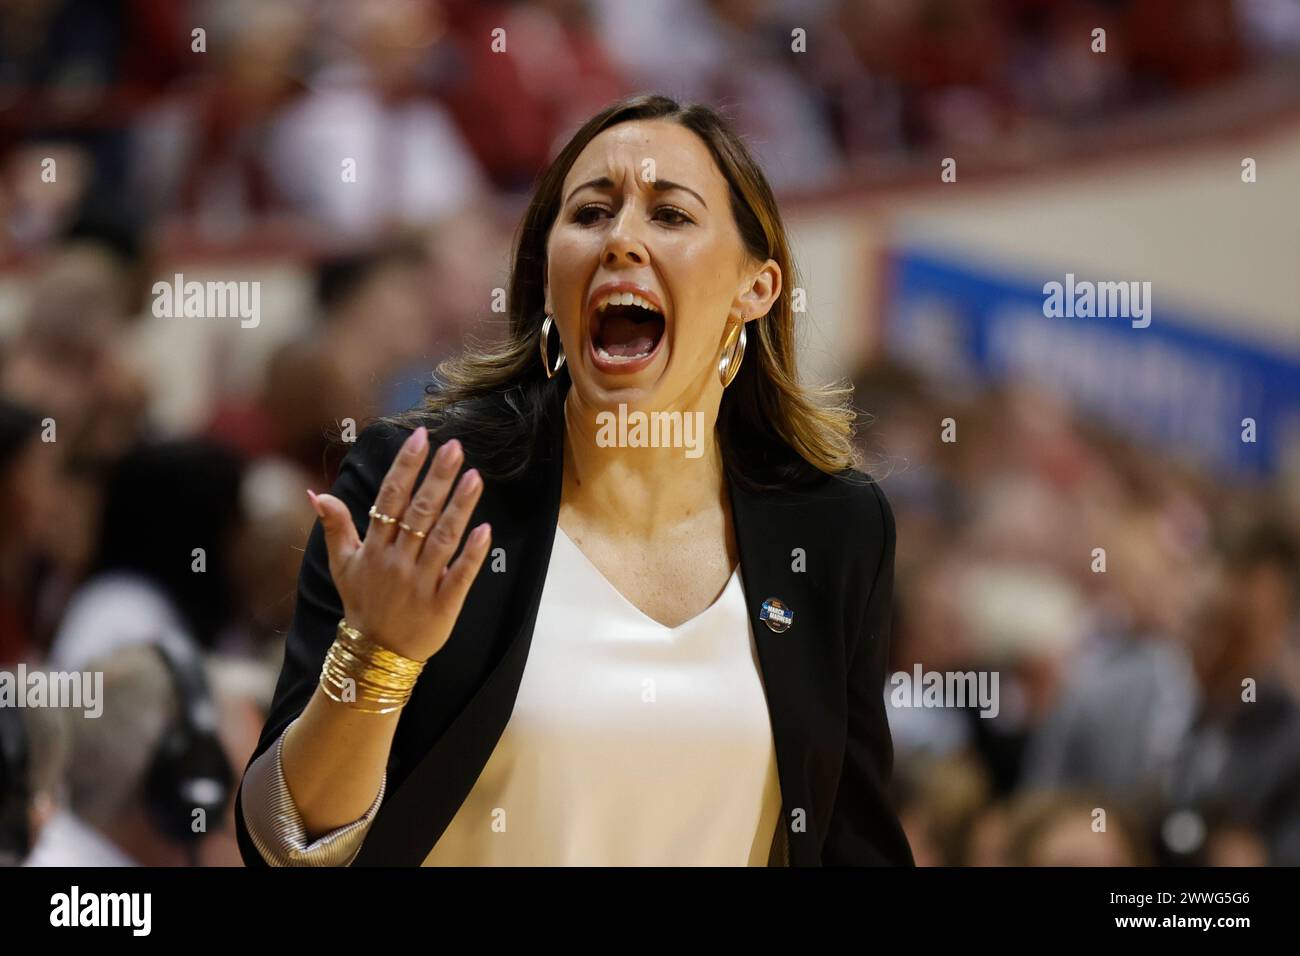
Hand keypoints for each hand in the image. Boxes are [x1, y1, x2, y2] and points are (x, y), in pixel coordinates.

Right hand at [307, 426, 490, 660]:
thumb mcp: (341, 565)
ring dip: (459, 507)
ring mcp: (421, 583)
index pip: (390, 498)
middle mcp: (397, 561)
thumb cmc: (362, 603)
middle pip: (419, 512)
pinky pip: (459, 576)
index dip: (406, 467)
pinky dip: (471, 554)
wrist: (375, 655)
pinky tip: (485, 529)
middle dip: (436, 478)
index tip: (421, 438)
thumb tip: (316, 493)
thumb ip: (334, 527)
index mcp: (375, 548)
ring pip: (442, 539)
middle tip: (454, 447)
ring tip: (474, 477)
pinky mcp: (443, 605)